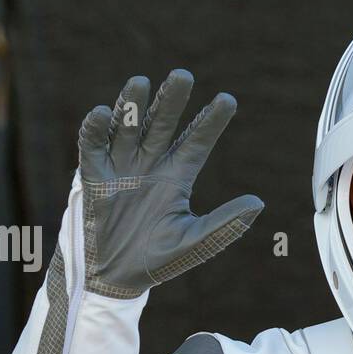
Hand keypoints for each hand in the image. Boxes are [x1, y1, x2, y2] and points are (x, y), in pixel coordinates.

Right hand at [75, 69, 263, 297]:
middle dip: (172, 101)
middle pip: (163, 124)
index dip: (211, 121)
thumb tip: (258, 202)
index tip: (228, 100)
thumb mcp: (196, 241)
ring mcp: (121, 167)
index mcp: (177, 177)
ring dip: (132, 105)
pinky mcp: (94, 176)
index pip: (196, 141)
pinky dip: (96, 129)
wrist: (117, 278)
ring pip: (128, 127)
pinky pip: (93, 146)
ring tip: (141, 82)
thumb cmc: (158, 260)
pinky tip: (103, 114)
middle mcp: (150, 165)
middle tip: (184, 75)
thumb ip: (225, 223)